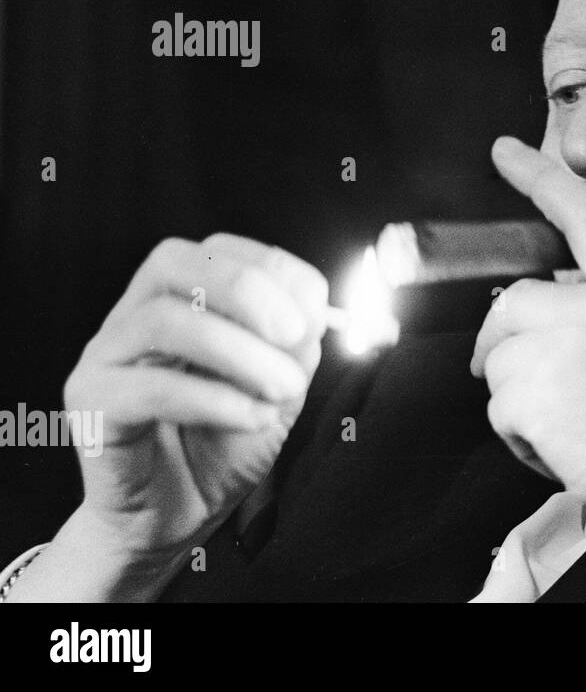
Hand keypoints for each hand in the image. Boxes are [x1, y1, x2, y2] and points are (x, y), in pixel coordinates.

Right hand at [63, 233, 327, 566]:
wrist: (175, 517)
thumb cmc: (222, 444)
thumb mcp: (277, 386)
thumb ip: (293, 345)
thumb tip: (309, 311)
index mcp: (180, 298)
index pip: (217, 248)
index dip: (272, 268)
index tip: (313, 314)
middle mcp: (133, 315)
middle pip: (173, 262)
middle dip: (246, 289)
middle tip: (295, 334)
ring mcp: (104, 357)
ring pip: (163, 321)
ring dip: (239, 352)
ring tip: (283, 390)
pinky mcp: (91, 406)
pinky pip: (150, 388)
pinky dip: (215, 400)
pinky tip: (254, 418)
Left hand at [472, 137, 585, 598]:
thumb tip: (564, 329)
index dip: (541, 179)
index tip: (505, 152)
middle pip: (513, 302)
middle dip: (502, 345)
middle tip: (526, 387)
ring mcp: (566, 344)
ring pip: (499, 362)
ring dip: (520, 402)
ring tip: (577, 433)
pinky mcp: (535, 389)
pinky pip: (499, 410)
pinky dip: (521, 439)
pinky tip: (569, 453)